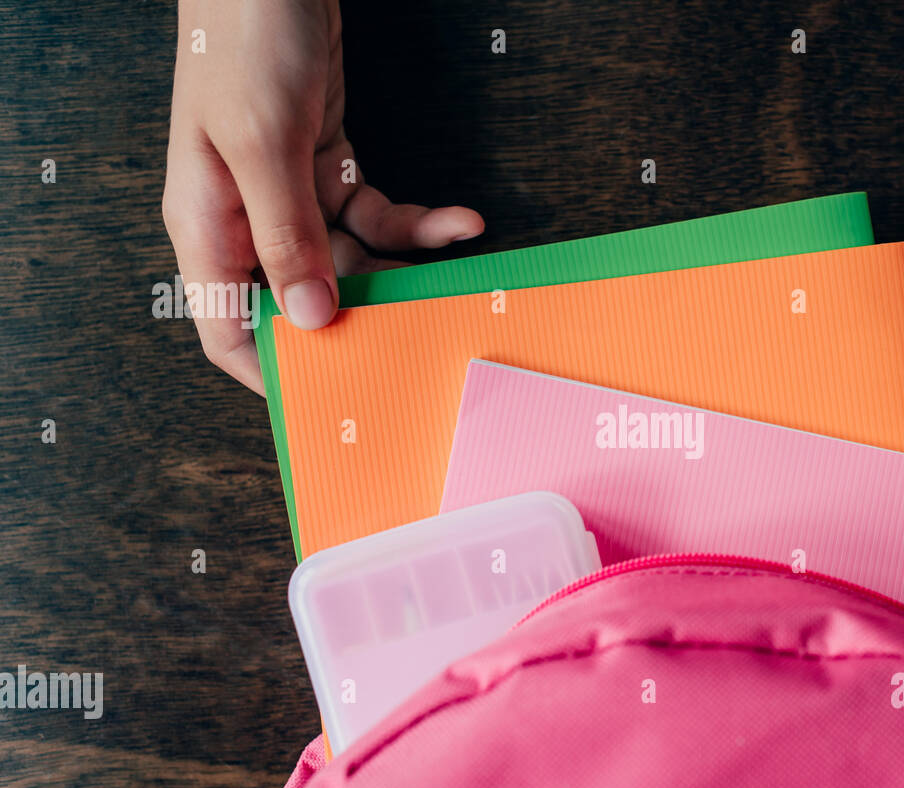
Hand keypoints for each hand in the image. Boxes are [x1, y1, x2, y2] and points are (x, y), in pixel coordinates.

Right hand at [162, 0, 482, 393]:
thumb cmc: (240, 39)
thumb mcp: (261, 144)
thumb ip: (286, 234)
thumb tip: (310, 317)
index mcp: (207, 227)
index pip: (228, 328)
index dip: (274, 371)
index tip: (331, 399)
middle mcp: (246, 220)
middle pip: (304, 300)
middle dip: (362, 321)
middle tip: (417, 346)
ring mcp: (288, 194)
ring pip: (351, 261)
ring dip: (406, 270)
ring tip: (455, 280)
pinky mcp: (326, 165)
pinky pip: (375, 214)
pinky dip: (418, 223)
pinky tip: (461, 224)